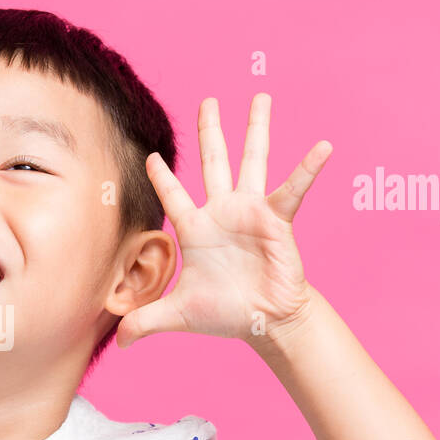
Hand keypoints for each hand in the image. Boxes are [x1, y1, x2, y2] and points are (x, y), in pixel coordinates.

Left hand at [116, 94, 329, 348]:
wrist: (263, 321)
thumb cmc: (224, 313)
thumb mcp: (177, 314)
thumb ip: (144, 321)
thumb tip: (116, 342)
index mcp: (195, 229)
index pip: (173, 196)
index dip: (162, 177)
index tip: (151, 156)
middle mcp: (222, 213)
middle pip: (213, 163)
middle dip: (210, 132)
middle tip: (207, 101)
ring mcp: (251, 212)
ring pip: (251, 161)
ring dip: (256, 129)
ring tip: (261, 97)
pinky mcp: (277, 219)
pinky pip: (293, 189)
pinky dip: (308, 168)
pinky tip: (323, 146)